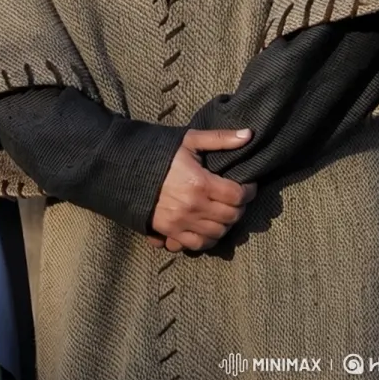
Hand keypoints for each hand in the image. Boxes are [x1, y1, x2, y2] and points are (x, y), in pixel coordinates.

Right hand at [149, 127, 256, 252]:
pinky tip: (209, 227)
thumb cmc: (162, 153)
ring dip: (226, 224)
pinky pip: (197, 245)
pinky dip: (208, 239)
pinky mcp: (170, 232)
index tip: (249, 186)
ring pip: (217, 233)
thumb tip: (249, 134)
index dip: (249, 191)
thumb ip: (220, 138)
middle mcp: (193, 207)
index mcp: (200, 183)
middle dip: (240, 207)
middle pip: (230, 216)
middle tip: (238, 198)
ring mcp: (181, 222)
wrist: (128, 170)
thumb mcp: (190, 140)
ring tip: (225, 211)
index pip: (237, 195)